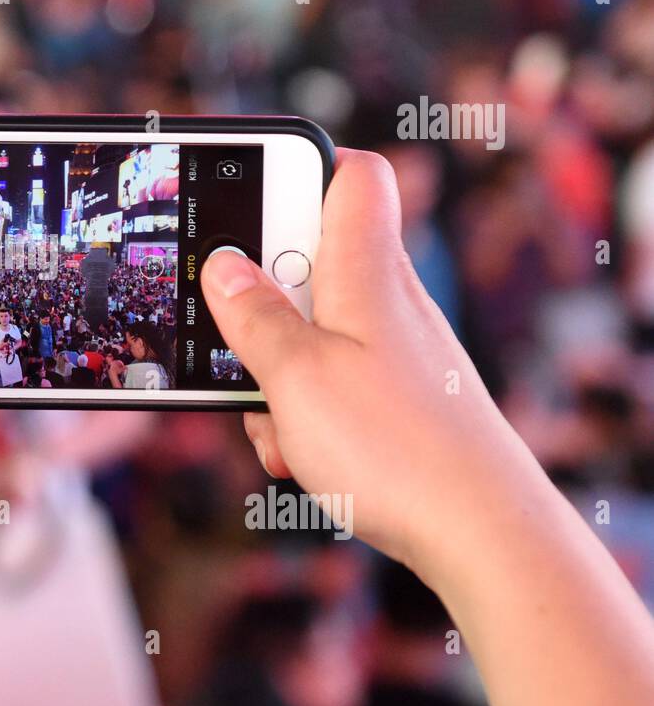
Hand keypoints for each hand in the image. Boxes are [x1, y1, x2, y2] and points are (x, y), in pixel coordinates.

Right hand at [200, 148, 653, 705]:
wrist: (482, 536)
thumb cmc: (395, 449)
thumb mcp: (296, 378)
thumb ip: (254, 318)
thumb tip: (223, 265)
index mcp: (366, 272)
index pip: (354, 175)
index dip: (302, 169)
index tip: (247, 193)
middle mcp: (387, 301)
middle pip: (311, 263)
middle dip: (259, 302)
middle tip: (239, 342)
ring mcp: (394, 351)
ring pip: (310, 334)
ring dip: (275, 371)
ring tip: (276, 422)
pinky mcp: (395, 398)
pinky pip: (329, 382)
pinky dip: (303, 411)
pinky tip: (302, 454)